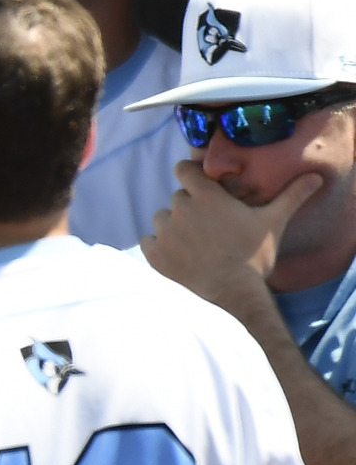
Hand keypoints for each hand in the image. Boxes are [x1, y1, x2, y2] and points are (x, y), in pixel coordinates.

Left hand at [143, 161, 317, 317]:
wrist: (233, 294)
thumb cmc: (255, 256)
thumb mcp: (273, 222)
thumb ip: (291, 196)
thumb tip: (315, 177)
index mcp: (206, 196)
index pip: (184, 169)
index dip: (190, 174)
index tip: (198, 183)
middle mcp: (180, 209)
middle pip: (178, 197)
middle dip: (190, 206)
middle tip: (208, 224)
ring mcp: (164, 232)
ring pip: (162, 218)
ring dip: (174, 225)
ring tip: (194, 242)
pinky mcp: (154, 254)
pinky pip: (148, 240)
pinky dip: (159, 245)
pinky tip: (177, 254)